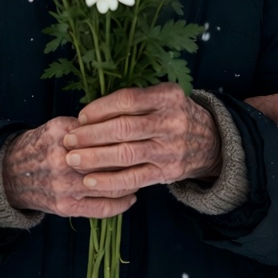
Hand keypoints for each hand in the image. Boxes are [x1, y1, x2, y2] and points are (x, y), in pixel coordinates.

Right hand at [2, 117, 136, 218]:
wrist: (12, 173)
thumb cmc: (42, 145)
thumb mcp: (58, 126)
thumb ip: (86, 127)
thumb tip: (119, 126)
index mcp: (63, 134)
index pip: (105, 133)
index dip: (125, 135)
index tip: (139, 134)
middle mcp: (64, 160)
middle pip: (110, 159)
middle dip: (132, 158)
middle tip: (145, 154)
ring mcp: (64, 186)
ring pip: (110, 185)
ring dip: (130, 181)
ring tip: (140, 175)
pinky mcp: (65, 207)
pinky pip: (101, 209)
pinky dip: (120, 205)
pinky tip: (130, 198)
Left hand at [62, 83, 221, 195]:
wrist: (209, 142)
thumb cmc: (173, 115)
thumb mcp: (163, 97)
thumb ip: (135, 101)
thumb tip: (91, 113)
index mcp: (169, 96)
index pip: (129, 100)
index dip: (101, 108)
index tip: (81, 116)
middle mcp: (171, 121)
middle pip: (124, 128)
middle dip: (91, 134)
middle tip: (68, 140)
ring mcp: (170, 149)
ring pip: (126, 154)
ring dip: (94, 158)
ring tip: (72, 159)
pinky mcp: (167, 173)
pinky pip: (133, 178)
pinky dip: (109, 181)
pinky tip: (90, 181)